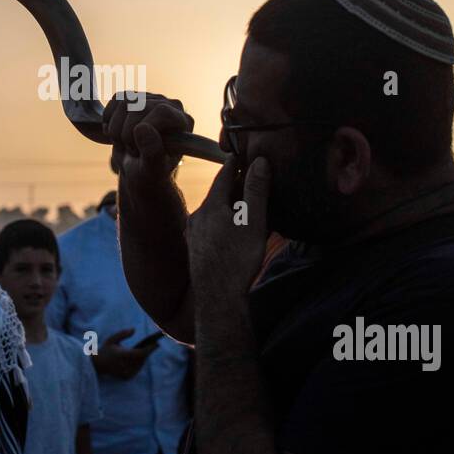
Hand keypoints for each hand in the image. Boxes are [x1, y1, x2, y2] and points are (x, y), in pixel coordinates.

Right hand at [91, 328, 156, 379]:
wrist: (97, 365)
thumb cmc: (105, 350)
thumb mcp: (112, 339)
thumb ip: (123, 334)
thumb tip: (134, 329)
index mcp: (122, 355)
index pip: (140, 353)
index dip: (150, 349)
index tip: (156, 343)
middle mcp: (125, 366)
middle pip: (143, 358)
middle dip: (148, 351)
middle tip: (154, 344)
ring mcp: (126, 373)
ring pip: (141, 364)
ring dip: (144, 357)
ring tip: (149, 348)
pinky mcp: (126, 377)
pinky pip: (137, 369)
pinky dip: (139, 363)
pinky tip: (141, 357)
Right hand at [102, 92, 192, 193]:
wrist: (138, 170)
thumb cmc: (150, 172)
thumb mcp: (153, 170)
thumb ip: (152, 152)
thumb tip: (142, 128)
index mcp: (183, 122)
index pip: (161, 111)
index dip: (143, 128)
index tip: (139, 149)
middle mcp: (170, 106)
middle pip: (139, 106)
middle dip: (126, 133)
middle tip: (132, 151)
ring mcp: (151, 100)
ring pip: (124, 102)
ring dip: (116, 129)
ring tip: (125, 143)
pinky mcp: (135, 98)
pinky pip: (116, 99)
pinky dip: (109, 119)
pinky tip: (116, 133)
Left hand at [187, 154, 271, 301]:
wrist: (216, 300)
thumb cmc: (238, 261)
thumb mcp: (253, 224)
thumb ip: (255, 191)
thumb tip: (259, 161)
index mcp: (211, 206)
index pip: (224, 175)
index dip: (236, 163)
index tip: (243, 153)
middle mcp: (198, 216)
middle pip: (217, 193)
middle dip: (232, 184)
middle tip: (248, 175)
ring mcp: (193, 233)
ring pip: (212, 210)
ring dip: (227, 204)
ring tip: (243, 203)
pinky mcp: (194, 248)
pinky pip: (209, 226)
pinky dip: (221, 220)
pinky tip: (230, 229)